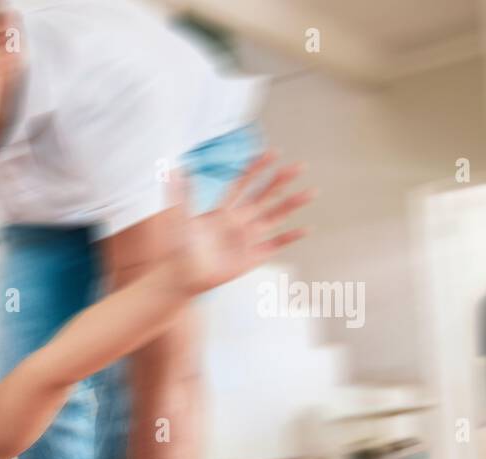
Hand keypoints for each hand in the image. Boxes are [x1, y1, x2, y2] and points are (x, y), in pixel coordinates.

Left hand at [167, 151, 313, 295]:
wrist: (181, 279)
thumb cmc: (177, 250)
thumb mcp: (177, 220)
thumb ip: (179, 195)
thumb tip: (174, 169)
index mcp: (223, 210)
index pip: (244, 183)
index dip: (258, 168)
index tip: (274, 152)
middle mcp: (239, 221)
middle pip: (264, 196)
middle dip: (281, 181)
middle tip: (299, 166)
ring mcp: (248, 239)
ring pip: (275, 217)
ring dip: (292, 204)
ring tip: (311, 192)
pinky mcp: (253, 256)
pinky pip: (276, 244)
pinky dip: (290, 237)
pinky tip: (305, 228)